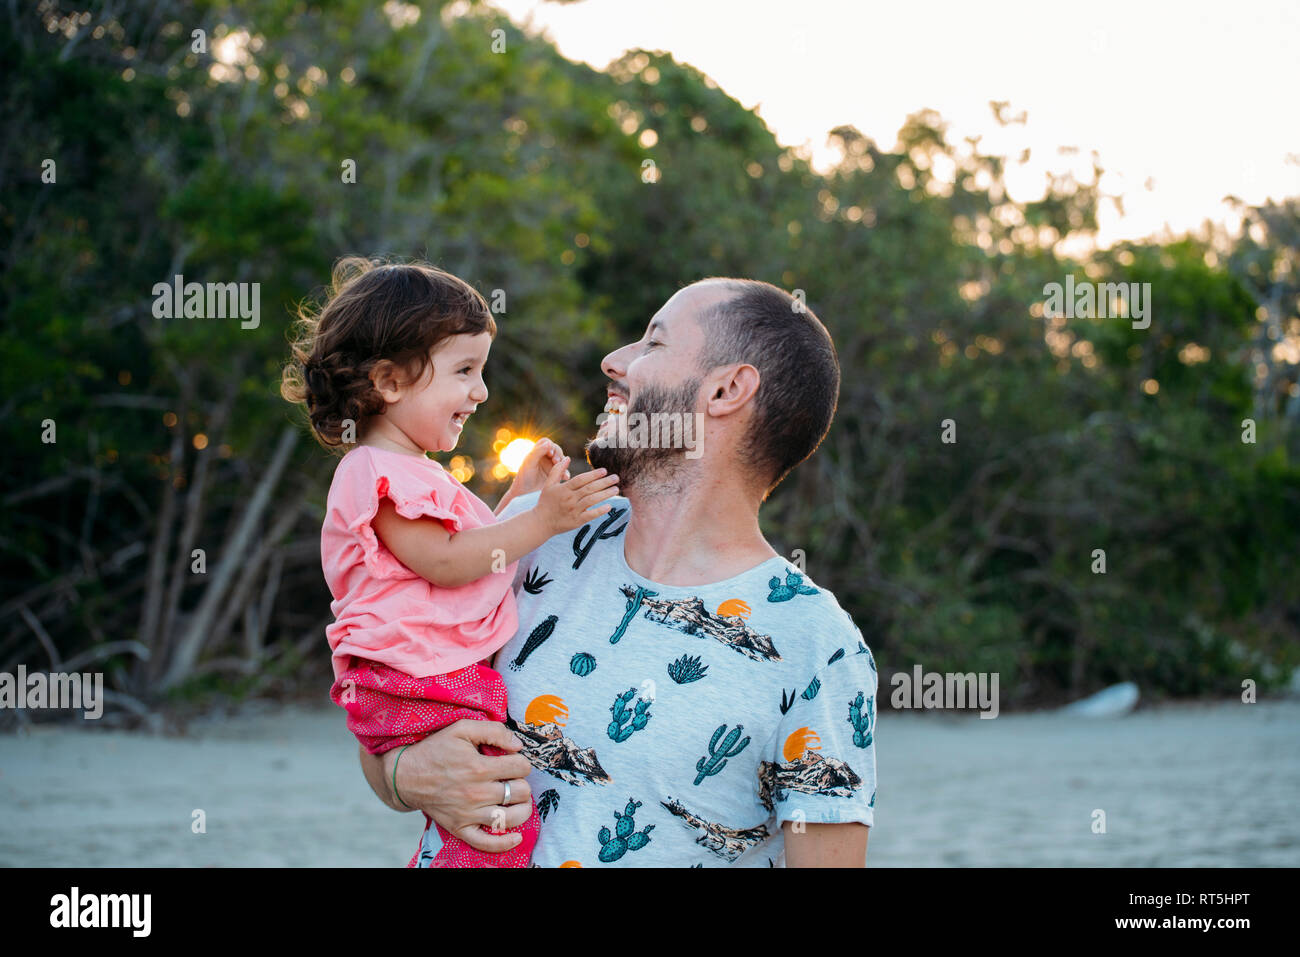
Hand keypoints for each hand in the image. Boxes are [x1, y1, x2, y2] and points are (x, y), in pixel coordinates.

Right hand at [390, 720, 535, 851]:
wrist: (405, 775)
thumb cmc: (435, 749)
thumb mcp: (462, 728)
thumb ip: (493, 731)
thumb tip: (518, 745)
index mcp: (479, 767)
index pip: (521, 767)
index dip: (521, 761)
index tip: (512, 761)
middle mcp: (476, 793)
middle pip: (520, 792)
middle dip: (521, 782)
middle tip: (511, 779)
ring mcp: (468, 814)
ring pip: (511, 818)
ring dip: (521, 808)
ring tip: (516, 800)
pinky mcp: (459, 828)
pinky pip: (486, 843)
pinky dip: (504, 843)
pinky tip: (516, 836)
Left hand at [507, 439, 569, 497]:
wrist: (525, 495)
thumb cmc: (523, 478)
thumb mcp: (529, 463)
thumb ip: (537, 452)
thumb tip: (549, 443)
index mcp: (536, 452)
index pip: (546, 443)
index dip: (550, 446)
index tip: (550, 454)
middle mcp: (544, 457)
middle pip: (556, 450)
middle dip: (558, 454)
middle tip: (556, 462)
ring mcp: (551, 466)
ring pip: (562, 460)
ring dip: (563, 463)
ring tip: (560, 469)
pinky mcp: (556, 475)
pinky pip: (564, 471)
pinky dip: (566, 472)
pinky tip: (565, 477)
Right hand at [535, 457, 619, 534]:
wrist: (541, 522)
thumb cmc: (546, 502)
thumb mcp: (548, 484)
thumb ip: (557, 470)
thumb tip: (567, 458)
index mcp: (563, 489)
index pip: (581, 479)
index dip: (593, 475)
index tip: (605, 470)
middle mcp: (569, 499)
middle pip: (589, 489)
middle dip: (604, 482)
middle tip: (616, 477)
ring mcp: (573, 510)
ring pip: (591, 500)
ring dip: (605, 494)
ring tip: (616, 489)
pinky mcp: (576, 521)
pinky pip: (590, 515)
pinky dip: (600, 511)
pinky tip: (609, 506)